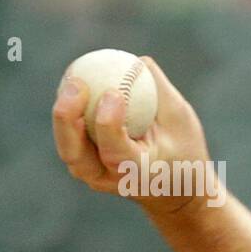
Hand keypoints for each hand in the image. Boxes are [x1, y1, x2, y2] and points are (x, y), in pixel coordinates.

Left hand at [52, 56, 216, 213]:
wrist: (178, 191)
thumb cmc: (185, 151)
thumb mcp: (182, 119)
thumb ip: (159, 90)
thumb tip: (134, 60)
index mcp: (139, 174)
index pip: (114, 152)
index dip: (108, 123)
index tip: (113, 93)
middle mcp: (111, 180)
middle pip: (75, 154)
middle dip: (67, 118)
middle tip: (76, 84)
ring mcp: (95, 177)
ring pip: (68, 147)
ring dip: (64, 114)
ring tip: (75, 82)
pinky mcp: (87, 167)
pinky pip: (70, 139)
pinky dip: (71, 114)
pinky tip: (77, 88)